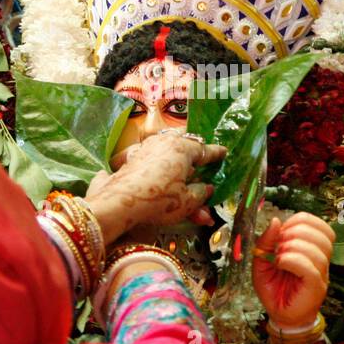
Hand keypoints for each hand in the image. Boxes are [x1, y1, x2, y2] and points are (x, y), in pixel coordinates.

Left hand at [84, 132, 224, 243]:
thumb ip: (201, 193)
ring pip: (165, 146)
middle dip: (193, 146)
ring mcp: (145, 148)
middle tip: (201, 153)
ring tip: (180, 161)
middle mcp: (163, 143)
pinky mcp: (130, 158)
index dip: (215, 153)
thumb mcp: (187, 202)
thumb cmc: (159, 201)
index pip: (204, 150)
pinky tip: (152, 162)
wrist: (120, 204)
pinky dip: (155, 158)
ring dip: (175, 155)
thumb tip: (207, 188)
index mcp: (182, 149)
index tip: (223, 152)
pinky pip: (148, 154)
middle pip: (183, 140)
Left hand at [253, 213, 333, 327]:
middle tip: (278, 246)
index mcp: (312, 249)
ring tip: (278, 257)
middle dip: (295, 233)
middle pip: (321, 234)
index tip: (281, 232)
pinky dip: (292, 260)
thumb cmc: (274, 289)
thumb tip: (275, 221)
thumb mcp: (263, 261)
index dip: (299, 221)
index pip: (318, 224)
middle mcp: (321, 260)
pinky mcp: (316, 287)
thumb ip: (266, 241)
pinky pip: (310, 268)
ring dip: (293, 247)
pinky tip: (280, 264)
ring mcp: (321, 274)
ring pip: (317, 250)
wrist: (279, 317)